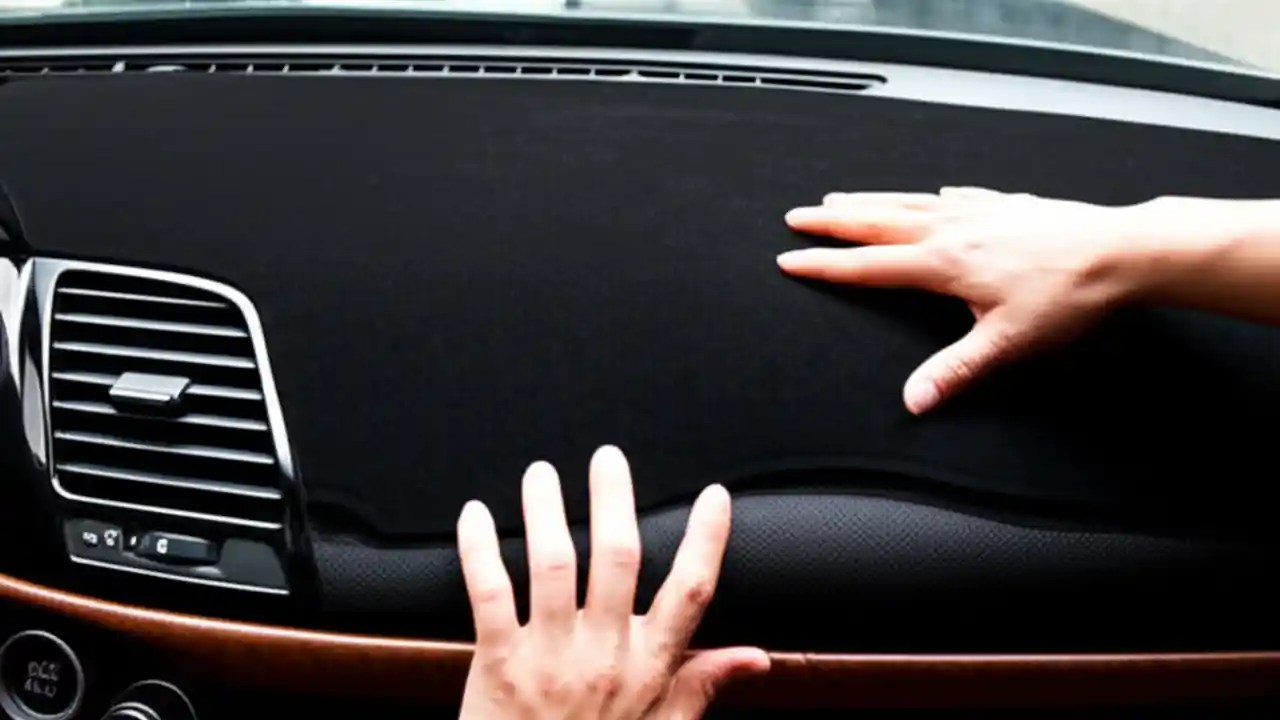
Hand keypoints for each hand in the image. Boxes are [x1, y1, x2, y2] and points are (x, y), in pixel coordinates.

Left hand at [456, 445, 769, 719]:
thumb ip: (703, 685)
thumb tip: (756, 656)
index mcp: (648, 668)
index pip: (690, 594)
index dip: (707, 542)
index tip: (714, 497)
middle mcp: (604, 655)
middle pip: (619, 560)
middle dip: (614, 500)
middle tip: (608, 459)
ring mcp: (551, 658)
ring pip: (553, 565)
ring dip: (547, 511)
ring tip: (542, 474)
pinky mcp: (500, 663)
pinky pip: (489, 593)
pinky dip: (479, 550)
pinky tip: (476, 515)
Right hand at [778, 187, 1149, 413]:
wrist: (1119, 251)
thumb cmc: (1067, 296)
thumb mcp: (1006, 344)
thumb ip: (954, 372)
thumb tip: (913, 402)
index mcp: (943, 263)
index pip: (868, 267)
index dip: (825, 266)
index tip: (789, 259)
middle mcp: (952, 230)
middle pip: (877, 221)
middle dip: (832, 222)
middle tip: (798, 216)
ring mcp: (977, 212)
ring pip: (909, 202)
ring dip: (870, 200)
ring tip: (840, 198)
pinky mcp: (1004, 205)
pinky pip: (953, 196)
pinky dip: (929, 195)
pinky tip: (932, 195)